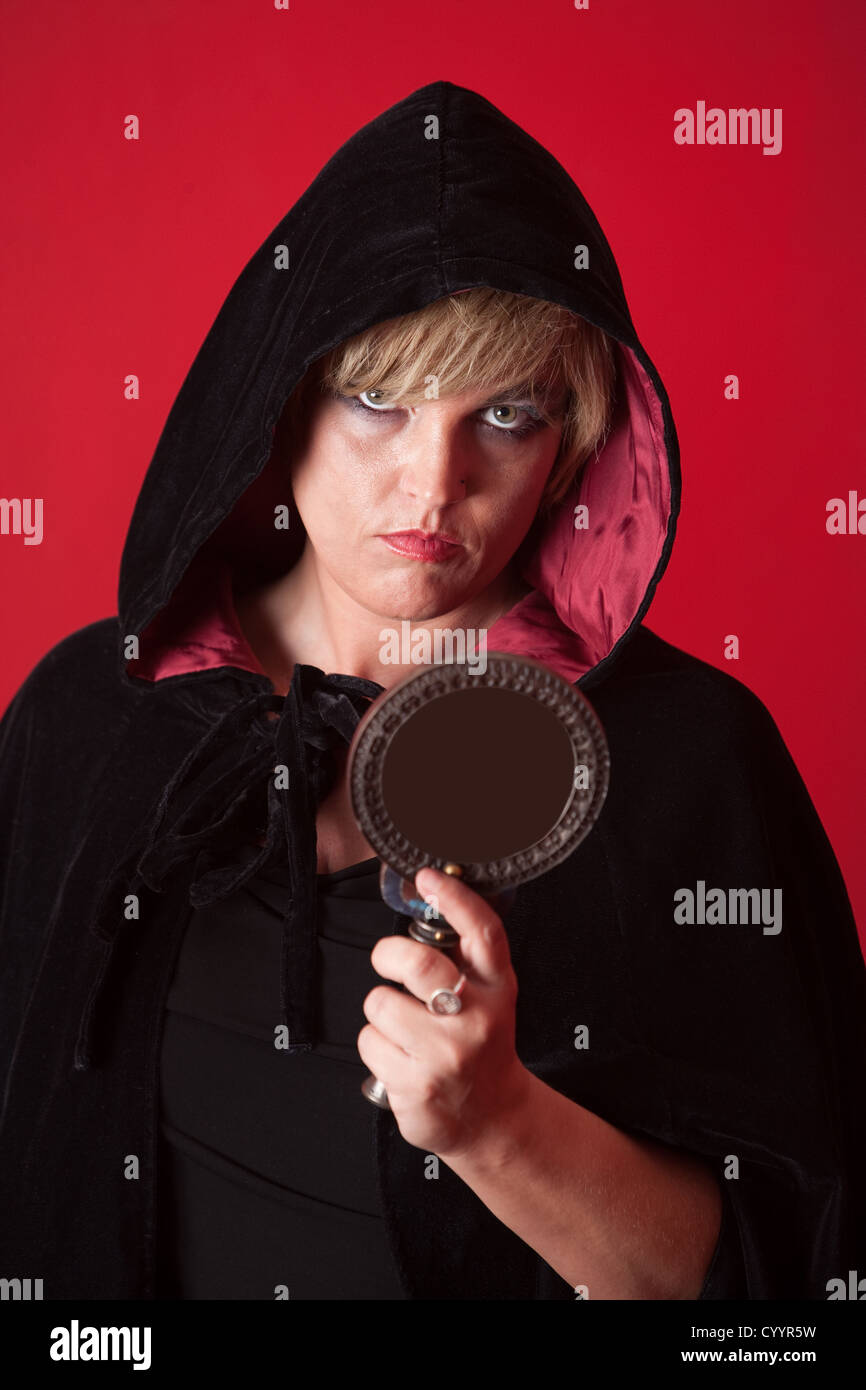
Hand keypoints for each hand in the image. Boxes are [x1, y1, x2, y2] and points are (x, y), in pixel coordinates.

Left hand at [357, 865, 531, 1162]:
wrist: (493, 1117)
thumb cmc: (481, 1045)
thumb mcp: (489, 996)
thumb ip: (465, 957)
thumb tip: (429, 894)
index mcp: (496, 987)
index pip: (483, 933)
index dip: (455, 899)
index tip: (428, 877)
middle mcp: (476, 1018)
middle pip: (417, 962)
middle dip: (387, 954)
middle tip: (388, 961)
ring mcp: (446, 1054)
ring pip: (379, 1003)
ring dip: (381, 1013)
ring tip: (405, 1030)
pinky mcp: (417, 1085)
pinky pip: (369, 1043)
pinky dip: (376, 1048)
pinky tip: (402, 1060)